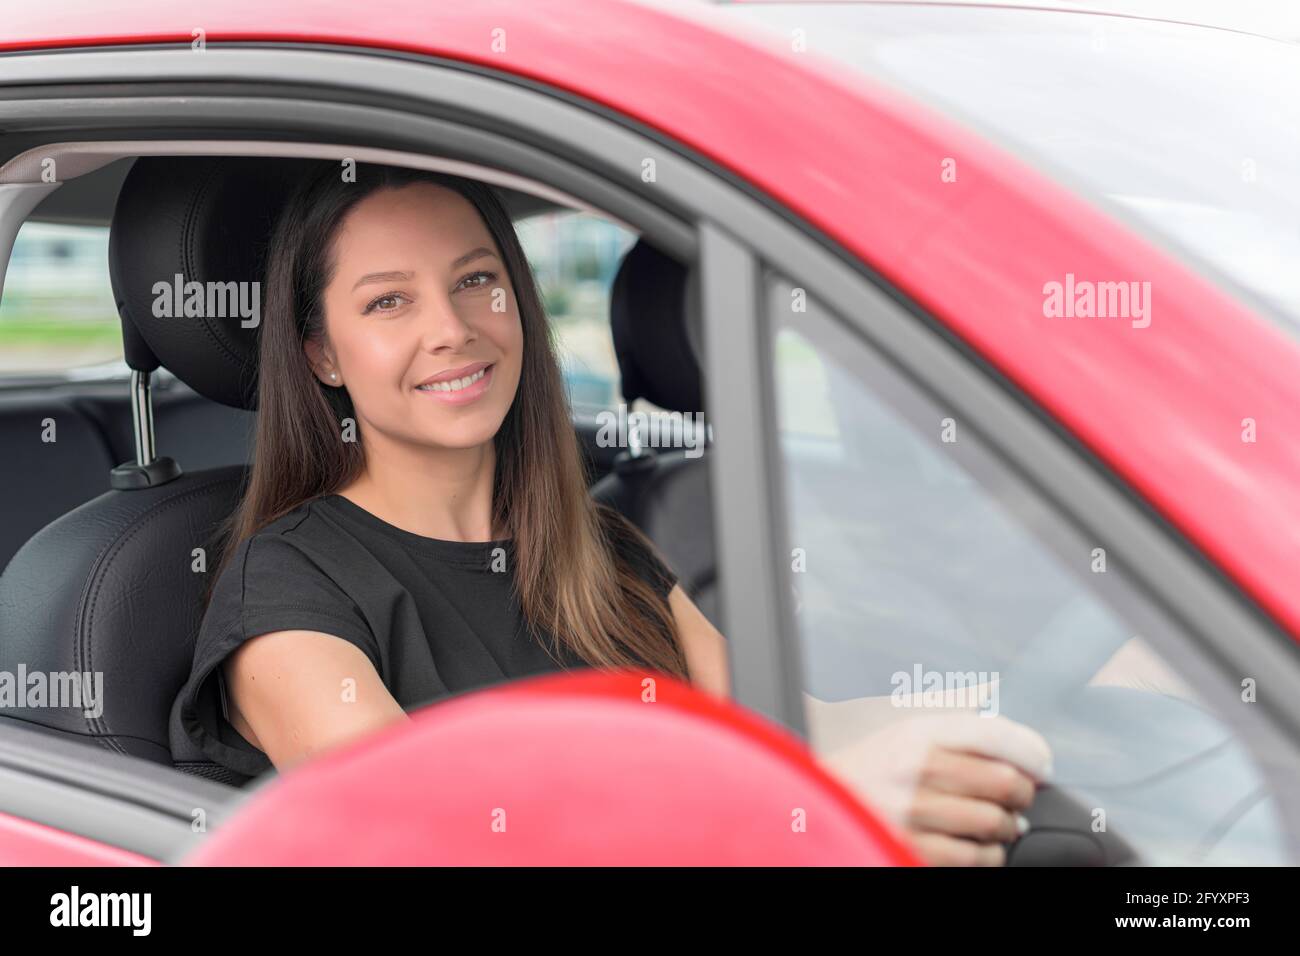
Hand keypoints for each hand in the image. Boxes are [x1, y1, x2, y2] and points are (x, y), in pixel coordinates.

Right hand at [821, 712, 1052, 865]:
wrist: (819, 807)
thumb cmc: (869, 769)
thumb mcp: (901, 730)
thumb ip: (948, 714)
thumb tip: (991, 694)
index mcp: (918, 733)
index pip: (996, 734)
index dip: (1031, 751)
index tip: (1041, 765)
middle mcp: (917, 770)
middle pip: (1005, 781)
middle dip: (1022, 792)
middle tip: (1019, 796)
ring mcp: (915, 813)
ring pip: (995, 823)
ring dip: (1007, 827)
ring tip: (1000, 823)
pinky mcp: (914, 848)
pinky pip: (976, 858)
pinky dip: (989, 855)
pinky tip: (981, 846)